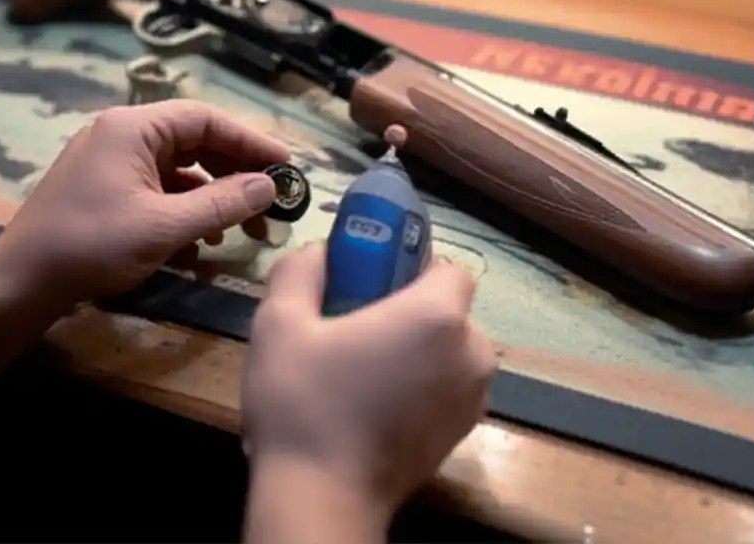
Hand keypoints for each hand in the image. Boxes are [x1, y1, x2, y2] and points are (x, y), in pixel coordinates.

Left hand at [0, 101, 289, 306]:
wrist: (21, 283)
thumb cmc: (91, 246)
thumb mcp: (165, 227)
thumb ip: (222, 204)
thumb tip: (270, 186)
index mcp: (132, 128)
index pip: (206, 119)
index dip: (250, 141)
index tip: (286, 167)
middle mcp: (121, 136)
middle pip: (194, 142)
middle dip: (236, 173)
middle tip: (273, 201)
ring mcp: (110, 164)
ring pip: (179, 170)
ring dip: (214, 197)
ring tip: (246, 228)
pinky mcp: (105, 192)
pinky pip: (158, 190)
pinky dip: (185, 210)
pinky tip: (201, 241)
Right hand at [242, 245, 497, 522]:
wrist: (322, 499)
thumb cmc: (303, 404)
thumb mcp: (280, 323)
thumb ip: (301, 271)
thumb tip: (321, 253)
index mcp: (438, 316)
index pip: (447, 268)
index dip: (411, 268)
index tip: (369, 283)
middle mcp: (471, 353)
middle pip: (450, 311)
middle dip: (411, 310)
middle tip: (356, 324)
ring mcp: (473, 399)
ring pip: (451, 352)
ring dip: (418, 351)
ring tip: (363, 369)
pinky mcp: (463, 434)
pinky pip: (448, 388)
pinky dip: (423, 386)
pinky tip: (376, 403)